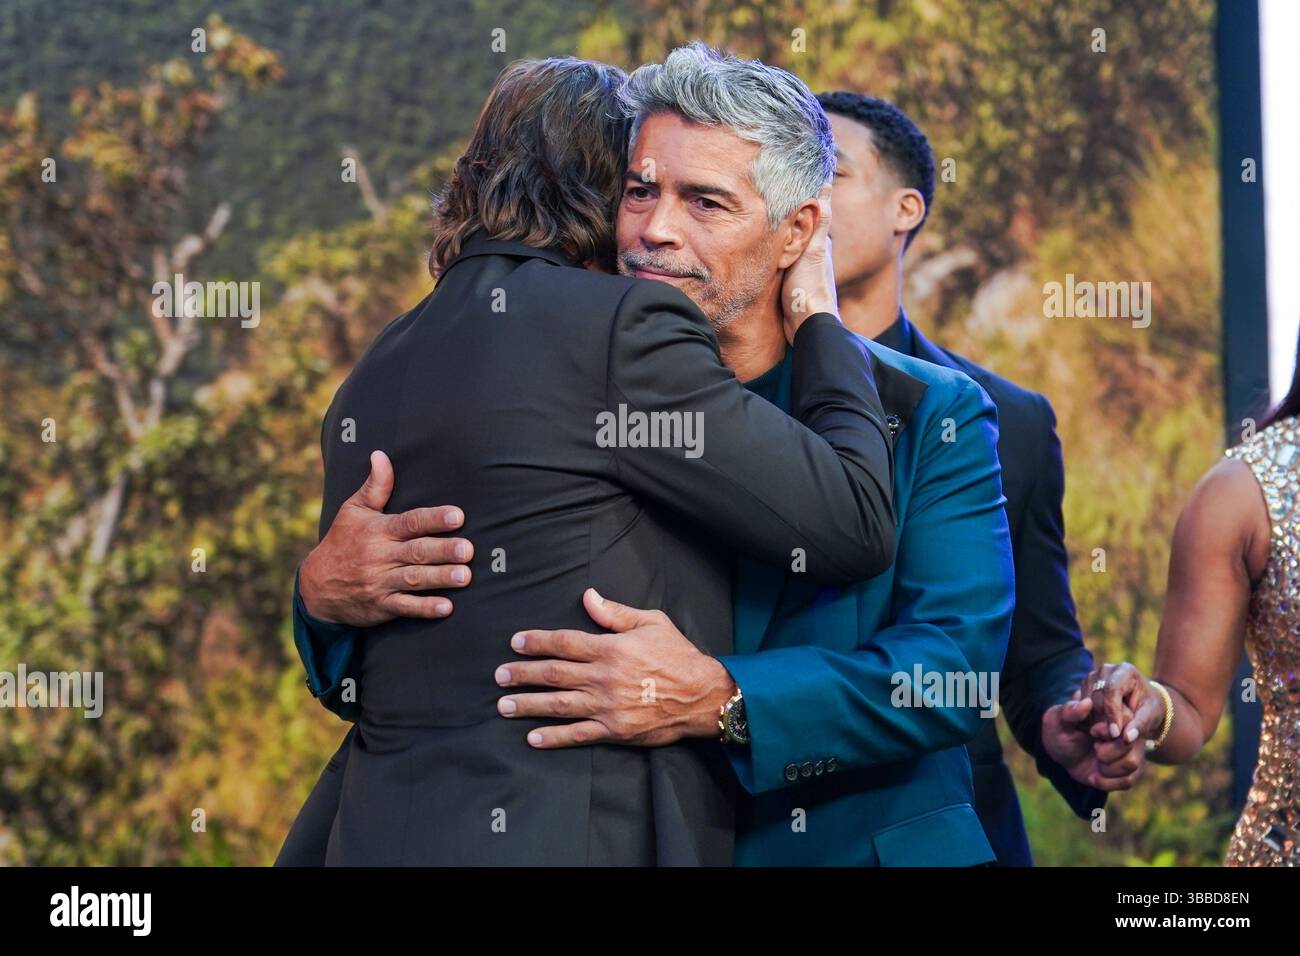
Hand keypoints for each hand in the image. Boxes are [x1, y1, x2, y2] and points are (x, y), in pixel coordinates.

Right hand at [298, 450, 473, 625]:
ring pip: (415, 580)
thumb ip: (375, 486)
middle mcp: (381, 556)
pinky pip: (405, 607)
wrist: (316, 585)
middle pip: (416, 552)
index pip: (410, 522)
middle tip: (468, 550)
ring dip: (441, 579)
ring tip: (465, 576)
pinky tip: (446, 607)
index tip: (457, 516)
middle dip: (443, 551)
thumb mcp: (353, 511)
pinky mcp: (381, 606)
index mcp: (378, 530)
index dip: (434, 519)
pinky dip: (425, 609)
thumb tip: (380, 454)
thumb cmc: (342, 541)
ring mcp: (381, 582)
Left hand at [495, 588, 734, 747]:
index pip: (564, 642)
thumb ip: (615, 613)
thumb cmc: (679, 656)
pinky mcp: (614, 730)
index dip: (536, 642)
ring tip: (504, 705)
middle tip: (499, 675)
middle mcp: (604, 677)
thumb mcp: (652, 622)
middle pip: (553, 674)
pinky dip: (554, 738)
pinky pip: (578, 735)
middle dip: (522, 673)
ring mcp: (607, 706)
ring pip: (558, 705)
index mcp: (611, 648)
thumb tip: (588, 597)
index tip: (516, 642)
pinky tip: (533, 738)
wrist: (703, 696)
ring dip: (527, 705)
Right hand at [780, 183, 837, 342]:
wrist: (805, 323)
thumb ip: (819, 222)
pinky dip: (774, 245)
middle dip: (791, 208)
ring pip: (790, 240)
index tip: (798, 172)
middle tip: (777, 185)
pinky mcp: (789, 279)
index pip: (813, 210)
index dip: (808, 193)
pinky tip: (764, 242)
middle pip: (800, 225)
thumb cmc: (810, 287)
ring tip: (767, 207)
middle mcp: (812, 252)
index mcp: (820, 241)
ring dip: (781, 227)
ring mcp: (801, 266)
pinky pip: (781, 255)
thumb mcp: (814, 250)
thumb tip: (825, 186)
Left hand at [1042, 693, 1145, 790]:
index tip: (1093, 732)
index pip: (1125, 718)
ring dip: (1107, 768)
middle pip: (1130, 743)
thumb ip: (1069, 711)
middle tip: (1094, 747)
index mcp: (1111, 709)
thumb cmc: (1059, 731)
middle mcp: (1127, 727)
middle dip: (1106, 752)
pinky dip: (1108, 782)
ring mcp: (1132, 748)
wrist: (1062, 754)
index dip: (1108, 731)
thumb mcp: (1056, 720)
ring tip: (1095, 762)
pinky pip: (1129, 779)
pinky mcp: (1131, 766)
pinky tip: (1095, 776)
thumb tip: (1086, 703)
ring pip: (1132, 762)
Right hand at [1084, 661, 1165, 745]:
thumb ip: (1139, 726)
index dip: (1112, 712)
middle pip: (1097, 697)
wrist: (1141, 701)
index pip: (1112, 690)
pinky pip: (1081, 705)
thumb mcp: (1151, 717)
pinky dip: (1090, 717)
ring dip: (1095, 719)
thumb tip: (1126, 738)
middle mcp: (1106, 670)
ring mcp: (1093, 676)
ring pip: (1086, 703)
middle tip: (1114, 736)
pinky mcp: (1085, 686)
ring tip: (1111, 729)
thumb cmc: (1149, 708)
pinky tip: (1103, 724)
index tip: (1115, 734)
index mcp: (1126, 671)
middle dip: (1104, 719)